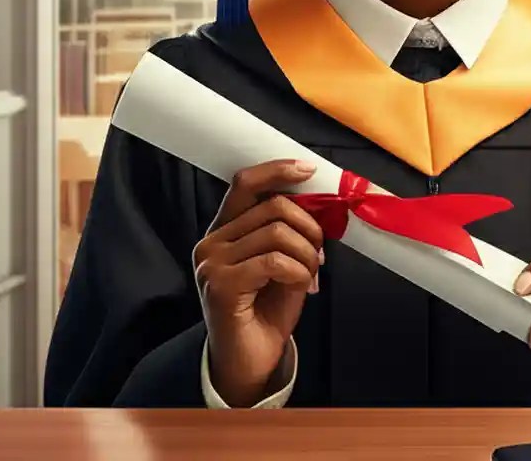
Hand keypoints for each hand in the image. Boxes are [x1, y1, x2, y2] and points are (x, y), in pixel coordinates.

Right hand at [193, 159, 323, 406]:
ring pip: (277, 232)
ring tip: (310, 274)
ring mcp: (211, 263)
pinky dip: (298, 271)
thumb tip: (317, 204)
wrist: (250, 360)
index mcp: (224, 231)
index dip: (277, 171)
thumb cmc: (266, 311)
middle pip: (272, 207)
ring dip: (307, 254)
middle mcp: (211, 243)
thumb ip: (289, 233)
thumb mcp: (283, 263)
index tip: (308, 170)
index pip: (245, 184)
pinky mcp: (220, 285)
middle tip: (319, 253)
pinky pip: (274, 261)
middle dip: (309, 227)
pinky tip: (301, 286)